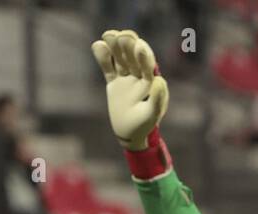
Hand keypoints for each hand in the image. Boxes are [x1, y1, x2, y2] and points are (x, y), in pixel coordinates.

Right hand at [91, 29, 169, 149]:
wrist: (129, 133)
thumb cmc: (144, 125)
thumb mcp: (152, 114)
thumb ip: (157, 99)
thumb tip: (160, 80)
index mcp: (151, 81)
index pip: (147, 65)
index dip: (143, 55)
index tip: (138, 46)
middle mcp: (139, 75)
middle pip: (133, 58)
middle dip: (128, 47)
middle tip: (123, 36)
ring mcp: (126, 77)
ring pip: (120, 59)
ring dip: (115, 48)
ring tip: (108, 35)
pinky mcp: (113, 81)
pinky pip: (108, 68)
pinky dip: (103, 58)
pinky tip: (97, 45)